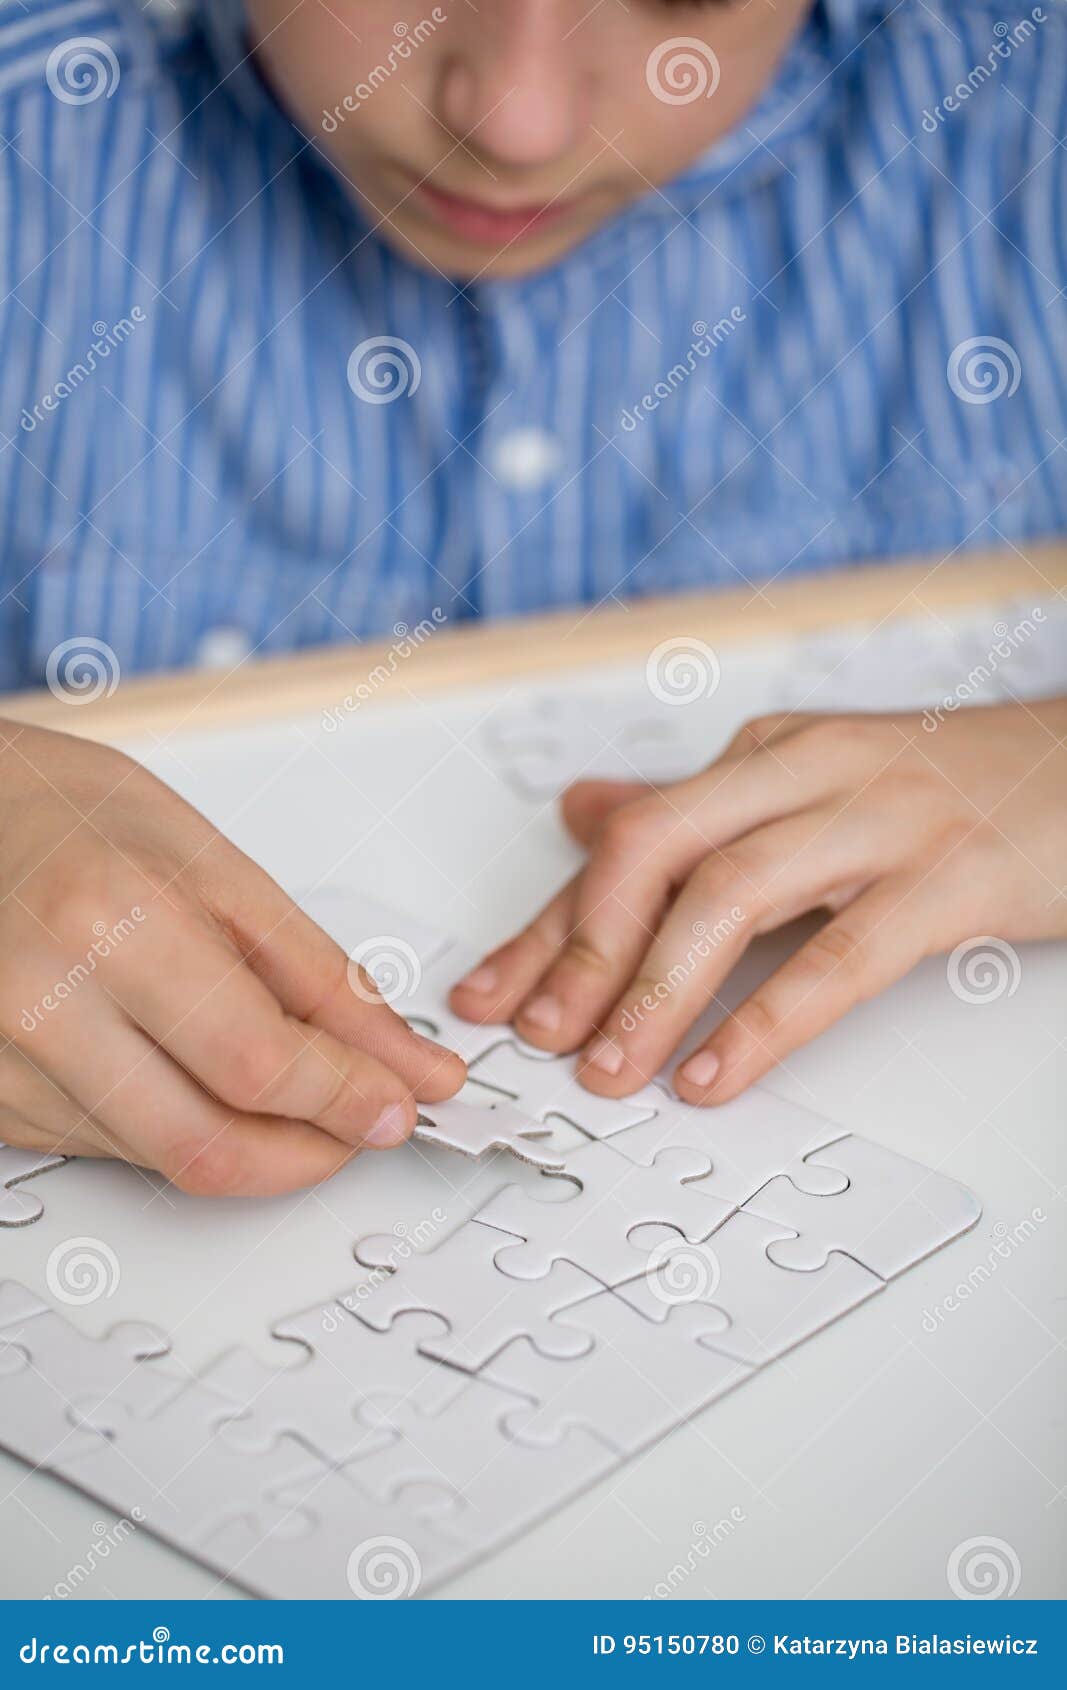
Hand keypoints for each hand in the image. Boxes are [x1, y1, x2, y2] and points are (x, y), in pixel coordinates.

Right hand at [0, 720, 463, 1194]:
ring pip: (167, 1160)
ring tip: (289, 1086)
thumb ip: (316, 975)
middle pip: (212, 1144)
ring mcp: (6, 1065)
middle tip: (362, 1121)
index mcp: (112, 925)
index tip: (400, 1103)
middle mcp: (43, 1004)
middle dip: (314, 1151)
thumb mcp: (217, 869)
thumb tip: (397, 1057)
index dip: (348, 1098)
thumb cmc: (75, 819)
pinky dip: (184, 1126)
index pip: (259, 1062)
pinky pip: (117, 1151)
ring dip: (255, 1143)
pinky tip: (197, 1073)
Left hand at [450, 699, 1066, 1103]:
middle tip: (538, 1037)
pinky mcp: (953, 877)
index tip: (487, 995)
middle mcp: (809, 772)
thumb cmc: (948, 791)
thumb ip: (695, 809)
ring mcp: (882, 819)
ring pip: (734, 897)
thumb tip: (582, 814)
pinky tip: (717, 1075)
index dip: (548, 924)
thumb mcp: (808, 786)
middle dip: (583, 949)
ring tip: (608, 1073)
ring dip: (655, 992)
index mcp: (765, 755)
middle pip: (658, 852)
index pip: (627, 841)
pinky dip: (768, 1021)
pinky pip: (840, 956)